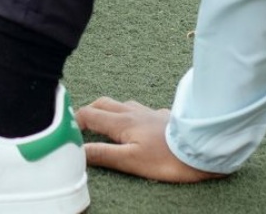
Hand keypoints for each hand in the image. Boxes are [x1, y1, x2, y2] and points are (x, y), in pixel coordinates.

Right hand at [77, 97, 225, 182]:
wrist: (200, 148)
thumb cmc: (166, 158)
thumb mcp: (130, 161)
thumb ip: (103, 154)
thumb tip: (77, 151)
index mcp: (122, 122)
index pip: (89, 114)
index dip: (74, 121)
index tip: (65, 129)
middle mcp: (132, 111)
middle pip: (103, 104)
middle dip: (88, 112)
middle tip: (79, 125)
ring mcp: (148, 112)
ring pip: (121, 104)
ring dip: (108, 111)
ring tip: (103, 124)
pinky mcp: (162, 117)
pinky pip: (139, 110)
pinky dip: (129, 114)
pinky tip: (136, 124)